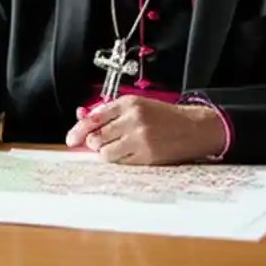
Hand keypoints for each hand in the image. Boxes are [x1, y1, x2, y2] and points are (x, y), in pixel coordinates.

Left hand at [64, 96, 226, 164]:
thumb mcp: (137, 106)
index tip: (72, 138)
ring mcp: (139, 138)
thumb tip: (82, 116)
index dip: (79, 130)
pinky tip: (129, 153)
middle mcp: (133, 119)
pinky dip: (120, 160)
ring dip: (105, 153)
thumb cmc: (165, 117)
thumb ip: (109, 112)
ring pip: (105, 152)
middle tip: (101, 143)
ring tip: (117, 148)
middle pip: (96, 137)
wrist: (194, 128)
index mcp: (129, 103)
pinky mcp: (146, 155)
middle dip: (94, 142)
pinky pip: (120, 162)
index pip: (94, 117)